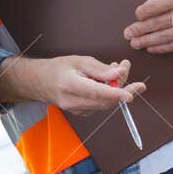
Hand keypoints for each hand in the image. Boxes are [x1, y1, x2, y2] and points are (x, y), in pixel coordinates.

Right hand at [0, 54, 145, 115]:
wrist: (41, 82)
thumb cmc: (59, 68)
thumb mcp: (79, 61)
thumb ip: (100, 69)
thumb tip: (120, 74)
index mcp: (71, 86)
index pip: (98, 92)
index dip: (116, 93)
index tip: (131, 94)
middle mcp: (74, 102)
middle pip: (106, 100)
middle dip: (122, 85)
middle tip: (126, 66)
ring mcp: (78, 110)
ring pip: (106, 103)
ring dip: (116, 87)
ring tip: (115, 69)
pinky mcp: (82, 113)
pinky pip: (102, 104)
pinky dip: (109, 93)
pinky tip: (107, 80)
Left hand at [125, 0, 172, 54]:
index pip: (155, 6)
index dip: (143, 12)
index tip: (136, 15)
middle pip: (158, 23)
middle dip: (140, 30)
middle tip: (128, 33)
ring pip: (166, 37)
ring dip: (148, 41)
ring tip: (136, 44)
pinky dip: (163, 48)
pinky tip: (152, 48)